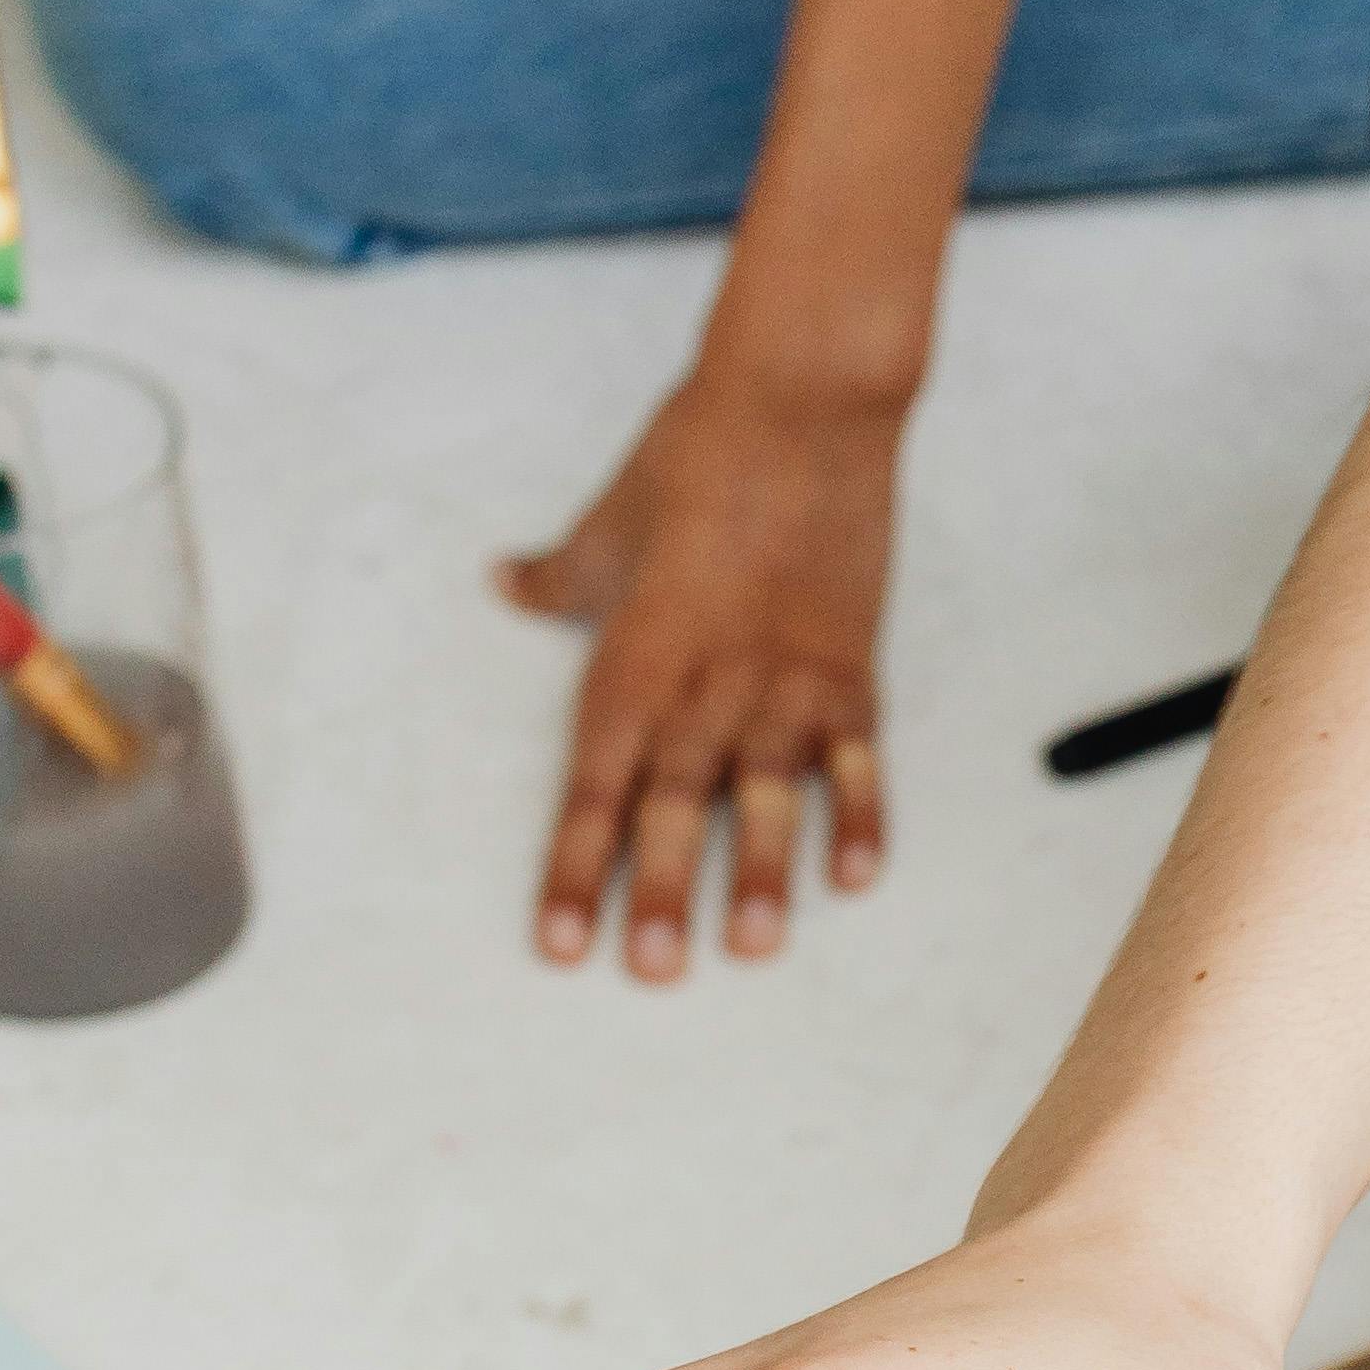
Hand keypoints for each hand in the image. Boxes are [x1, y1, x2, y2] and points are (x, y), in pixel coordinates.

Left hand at [501, 365, 898, 976]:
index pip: (596, 780)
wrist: (803, 399)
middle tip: (653, 970)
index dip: (575, 865)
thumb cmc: (701, 449)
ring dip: (762, 873)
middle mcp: (707, 678)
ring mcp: (784, 678)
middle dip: (660, 889)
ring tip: (754, 947)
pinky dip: (861, 813)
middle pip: (676, 801)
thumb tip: (509, 583)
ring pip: (767, 792)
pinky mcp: (851, 665)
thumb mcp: (614, 513)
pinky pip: (857, 755)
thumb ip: (565, 573)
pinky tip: (856, 875)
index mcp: (636, 652)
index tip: (560, 939)